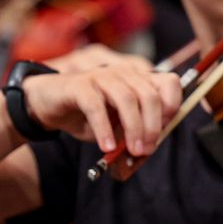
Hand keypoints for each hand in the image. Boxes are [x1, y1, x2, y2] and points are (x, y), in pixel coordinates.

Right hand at [20, 45, 181, 155]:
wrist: (50, 104)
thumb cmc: (89, 115)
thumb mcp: (118, 124)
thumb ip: (136, 130)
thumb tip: (150, 147)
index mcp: (138, 79)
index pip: (169, 82)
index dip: (172, 106)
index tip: (165, 130)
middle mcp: (123, 73)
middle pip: (149, 95)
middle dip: (152, 126)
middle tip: (146, 149)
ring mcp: (101, 76)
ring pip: (127, 99)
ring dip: (133, 128)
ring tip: (131, 150)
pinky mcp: (79, 85)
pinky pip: (96, 107)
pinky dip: (104, 129)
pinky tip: (106, 146)